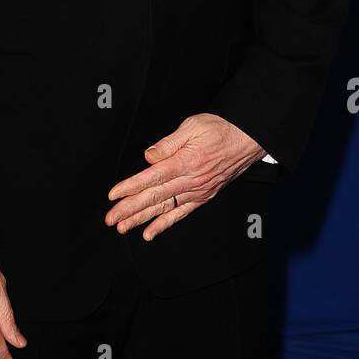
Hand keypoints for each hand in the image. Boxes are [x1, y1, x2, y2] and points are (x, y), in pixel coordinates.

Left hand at [105, 113, 266, 241]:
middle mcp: (191, 180)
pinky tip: (150, 232)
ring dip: (142, 219)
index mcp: (185, 161)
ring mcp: (198, 191)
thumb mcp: (192, 126)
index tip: (114, 195)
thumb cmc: (220, 128)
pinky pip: (181, 213)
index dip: (131, 187)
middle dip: (130, 209)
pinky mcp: (203, 196)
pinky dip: (165, 224)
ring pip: (164, 208)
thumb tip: (149, 157)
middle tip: (111, 219)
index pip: (152, 177)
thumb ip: (168, 143)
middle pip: (154, 197)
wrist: (247, 138)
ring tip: (123, 227)